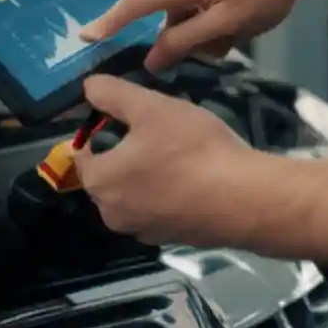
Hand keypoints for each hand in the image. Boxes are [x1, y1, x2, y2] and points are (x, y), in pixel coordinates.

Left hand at [73, 75, 270, 246]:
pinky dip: (168, 196)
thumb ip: (113, 93)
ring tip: (182, 155)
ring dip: (148, 176)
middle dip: (127, 154)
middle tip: (162, 134)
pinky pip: (159, 210)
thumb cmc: (192, 148)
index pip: (84, 152)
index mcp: (99, 181)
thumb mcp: (151, 106)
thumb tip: (88, 87)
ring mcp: (142, 232)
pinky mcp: (170, 240)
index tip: (135, 119)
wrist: (244, 199)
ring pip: (134, 194)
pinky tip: (195, 181)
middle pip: (109, 174)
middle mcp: (111, 214)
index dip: (104, 131)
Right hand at [81, 0, 307, 72]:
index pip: (132, 6)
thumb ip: (185, 42)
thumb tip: (151, 60)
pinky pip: (200, 8)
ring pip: (187, 18)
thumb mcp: (225, 24)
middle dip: (192, 39)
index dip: (108, 23)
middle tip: (227, 41)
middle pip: (167, 21)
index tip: (84, 38)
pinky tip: (242, 21)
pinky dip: (216, 21)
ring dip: (209, 32)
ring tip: (242, 29)